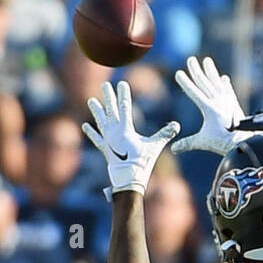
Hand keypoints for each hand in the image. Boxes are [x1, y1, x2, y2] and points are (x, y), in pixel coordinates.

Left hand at [83, 80, 179, 194]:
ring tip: (91, 100)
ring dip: (96, 111)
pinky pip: (96, 139)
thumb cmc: (141, 163)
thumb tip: (177, 125)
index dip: (123, 94)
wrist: (128, 179)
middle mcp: (114, 132)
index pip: (125, 107)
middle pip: (110, 110)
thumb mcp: (155, 147)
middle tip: (105, 84)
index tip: (122, 83)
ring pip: (101, 122)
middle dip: (108, 97)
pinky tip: (85, 126)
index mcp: (125, 129)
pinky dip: (91, 132)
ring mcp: (108, 141)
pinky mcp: (105, 149)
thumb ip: (165, 134)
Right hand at [171, 55, 246, 154]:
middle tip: (190, 59)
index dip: (185, 82)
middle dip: (196, 70)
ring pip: (217, 83)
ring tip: (207, 60)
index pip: (194, 92)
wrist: (243, 142)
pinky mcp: (234, 105)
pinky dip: (225, 84)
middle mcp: (218, 102)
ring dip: (211, 71)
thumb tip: (173, 148)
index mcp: (209, 108)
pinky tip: (223, 78)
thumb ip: (187, 143)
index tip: (178, 73)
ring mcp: (227, 102)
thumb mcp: (203, 142)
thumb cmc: (223, 143)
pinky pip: (228, 91)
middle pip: (204, 82)